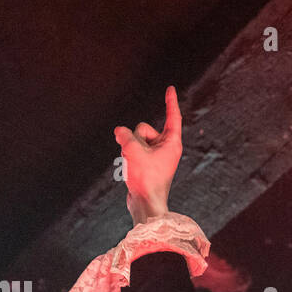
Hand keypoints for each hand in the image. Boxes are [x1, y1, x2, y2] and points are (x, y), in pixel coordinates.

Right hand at [114, 85, 182, 223]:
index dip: (170, 102)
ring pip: (134, 140)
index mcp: (172, 143)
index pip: (172, 117)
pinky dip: (127, 157)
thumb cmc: (146, 177)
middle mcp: (166, 148)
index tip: (171, 88)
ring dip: (128, 150)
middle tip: (138, 157)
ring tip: (134, 166)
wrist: (145, 203)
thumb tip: (119, 132)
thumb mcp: (133, 149)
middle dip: (134, 138)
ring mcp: (155, 156)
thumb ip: (124, 134)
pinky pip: (132, 151)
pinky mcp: (146, 163)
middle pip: (143, 128)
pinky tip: (129, 169)